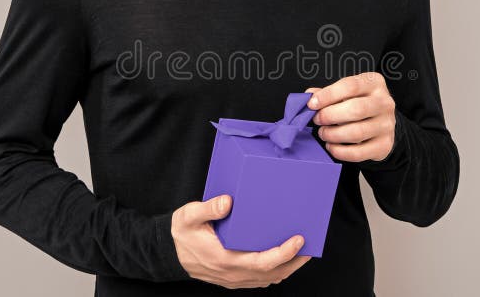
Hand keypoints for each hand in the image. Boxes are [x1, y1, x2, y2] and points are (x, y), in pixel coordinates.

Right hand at [171, 194, 310, 288]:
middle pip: (272, 273)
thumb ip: (208, 208)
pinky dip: (277, 271)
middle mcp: (233, 273)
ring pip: (269, 278)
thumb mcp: (188, 216)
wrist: (169, 253)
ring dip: (288, 267)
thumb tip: (227, 201)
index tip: (298, 239)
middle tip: (310, 244)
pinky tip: (284, 259)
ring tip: (303, 251)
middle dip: (294, 260)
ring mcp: (235, 278)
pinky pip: (261, 279)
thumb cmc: (181, 233)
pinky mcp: (235, 278)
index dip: (283, 253)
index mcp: (225, 258)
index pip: (261, 262)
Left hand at [306, 71, 395, 162]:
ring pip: (357, 132)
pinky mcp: (384, 145)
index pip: (350, 86)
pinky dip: (340, 151)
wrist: (381, 123)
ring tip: (323, 133)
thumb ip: (328, 93)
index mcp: (374, 83)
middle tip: (317, 120)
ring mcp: (386, 125)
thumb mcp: (346, 92)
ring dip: (333, 135)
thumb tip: (309, 97)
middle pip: (356, 109)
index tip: (312, 104)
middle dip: (329, 116)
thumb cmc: (359, 103)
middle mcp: (384, 103)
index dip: (328, 95)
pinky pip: (358, 152)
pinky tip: (331, 146)